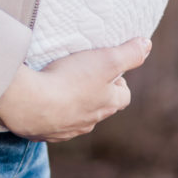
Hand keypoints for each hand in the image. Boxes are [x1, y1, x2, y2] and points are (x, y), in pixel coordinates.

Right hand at [0, 37, 151, 141]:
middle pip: (101, 107)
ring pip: (78, 117)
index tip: (108, 68)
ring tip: (61, 85)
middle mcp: (91, 121)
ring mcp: (68, 129)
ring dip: (74, 103)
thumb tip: (146, 44)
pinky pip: (54, 124)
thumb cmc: (70, 80)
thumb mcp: (106, 60)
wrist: (31, 104)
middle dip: (96, 92)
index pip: (124, 95)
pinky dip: (52, 113)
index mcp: (107, 104)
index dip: (119, 81)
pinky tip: (42, 100)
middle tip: (84, 73)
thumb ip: (129, 53)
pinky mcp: (46, 133)